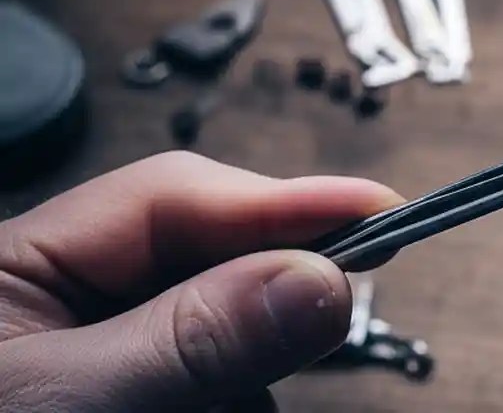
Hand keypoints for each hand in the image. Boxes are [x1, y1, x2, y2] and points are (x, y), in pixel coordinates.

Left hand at [0, 151, 402, 411]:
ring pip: (224, 328)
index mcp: (20, 266)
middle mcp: (63, 300)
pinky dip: (228, 400)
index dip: (282, 199)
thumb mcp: (71, 409)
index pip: (174, 198)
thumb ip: (190, 341)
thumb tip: (319, 280)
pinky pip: (214, 386)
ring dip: (245, 372)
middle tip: (345, 302)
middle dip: (268, 290)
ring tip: (219, 405)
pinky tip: (217, 409)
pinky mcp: (135, 398)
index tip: (380, 211)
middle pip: (209, 256)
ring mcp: (103, 357)